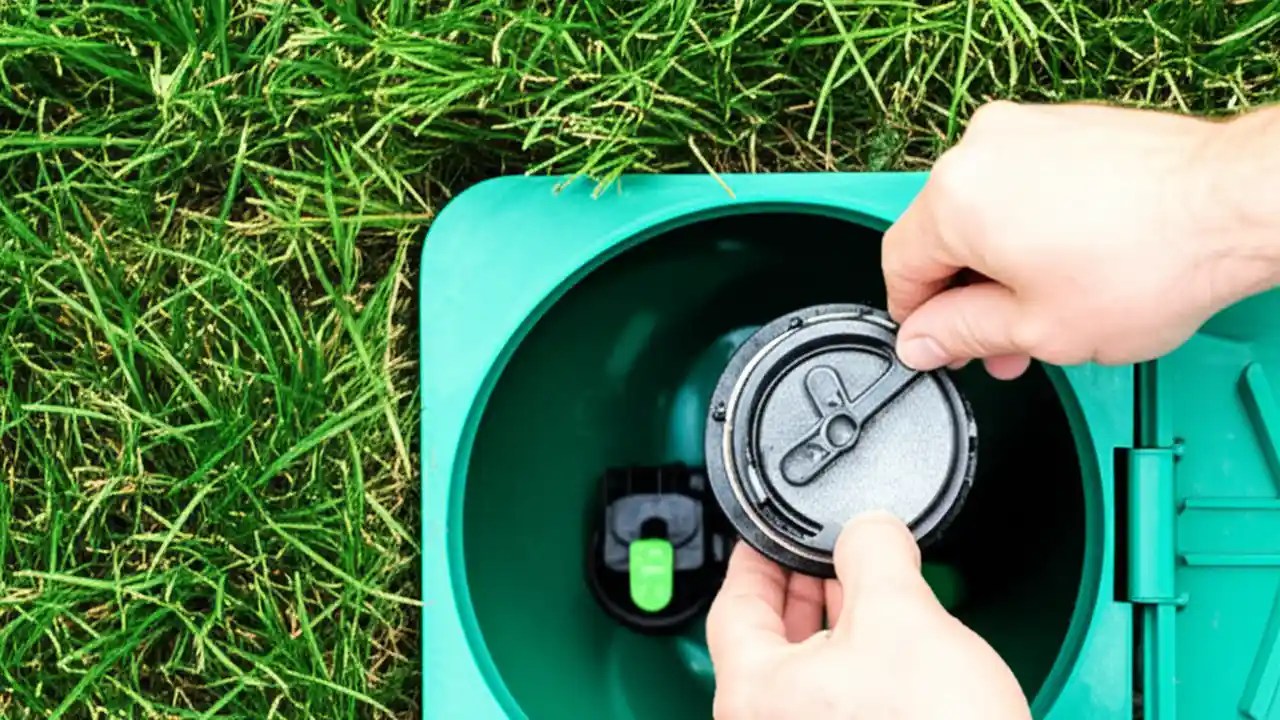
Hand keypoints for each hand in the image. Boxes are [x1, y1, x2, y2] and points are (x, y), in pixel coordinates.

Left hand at [706, 512, 1029, 719]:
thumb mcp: (901, 614)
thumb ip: (872, 552)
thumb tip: (868, 528)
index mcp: (753, 691)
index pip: (732, 604)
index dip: (755, 557)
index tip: (768, 534)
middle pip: (766, 637)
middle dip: (799, 586)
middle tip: (821, 551)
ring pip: (802, 668)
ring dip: (830, 621)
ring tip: (860, 584)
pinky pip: (831, 695)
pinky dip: (851, 658)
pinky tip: (885, 638)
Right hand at [882, 101, 1279, 378]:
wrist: (1236, 207)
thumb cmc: (1150, 261)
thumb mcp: (1035, 329)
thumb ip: (960, 335)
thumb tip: (921, 341)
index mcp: (955, 198)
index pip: (900, 264)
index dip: (915, 317)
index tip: (937, 343)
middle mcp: (981, 149)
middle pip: (944, 235)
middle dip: (969, 296)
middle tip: (1001, 344)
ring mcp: (1027, 130)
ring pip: (987, 211)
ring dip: (1003, 265)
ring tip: (1046, 311)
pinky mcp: (1067, 127)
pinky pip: (1025, 185)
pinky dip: (1035, 228)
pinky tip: (1074, 266)